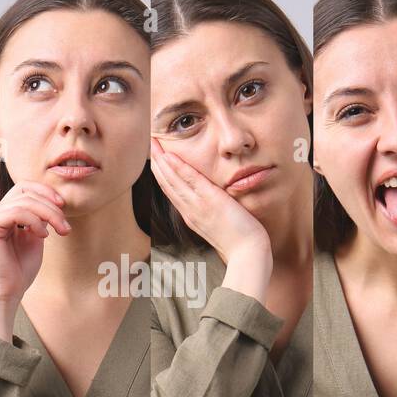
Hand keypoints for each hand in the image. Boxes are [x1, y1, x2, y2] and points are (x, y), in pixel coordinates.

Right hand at [0, 181, 68, 338]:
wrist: (12, 290)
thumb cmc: (22, 268)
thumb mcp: (37, 237)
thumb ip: (42, 218)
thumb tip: (53, 203)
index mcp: (9, 212)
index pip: (25, 187)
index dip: (45, 191)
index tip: (62, 205)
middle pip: (27, 191)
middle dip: (51, 206)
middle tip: (65, 226)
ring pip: (24, 200)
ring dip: (48, 214)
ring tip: (60, 231)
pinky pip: (16, 212)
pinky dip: (34, 221)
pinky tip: (42, 236)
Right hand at [149, 139, 271, 298]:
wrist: (247, 254)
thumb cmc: (239, 241)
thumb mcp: (220, 224)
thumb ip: (212, 211)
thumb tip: (212, 201)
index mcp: (191, 215)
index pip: (171, 190)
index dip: (162, 172)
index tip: (156, 156)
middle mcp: (190, 210)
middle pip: (167, 183)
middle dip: (156, 162)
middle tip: (148, 142)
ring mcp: (198, 207)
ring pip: (173, 181)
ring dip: (161, 161)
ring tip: (153, 143)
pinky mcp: (210, 202)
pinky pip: (190, 182)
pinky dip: (178, 168)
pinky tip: (168, 156)